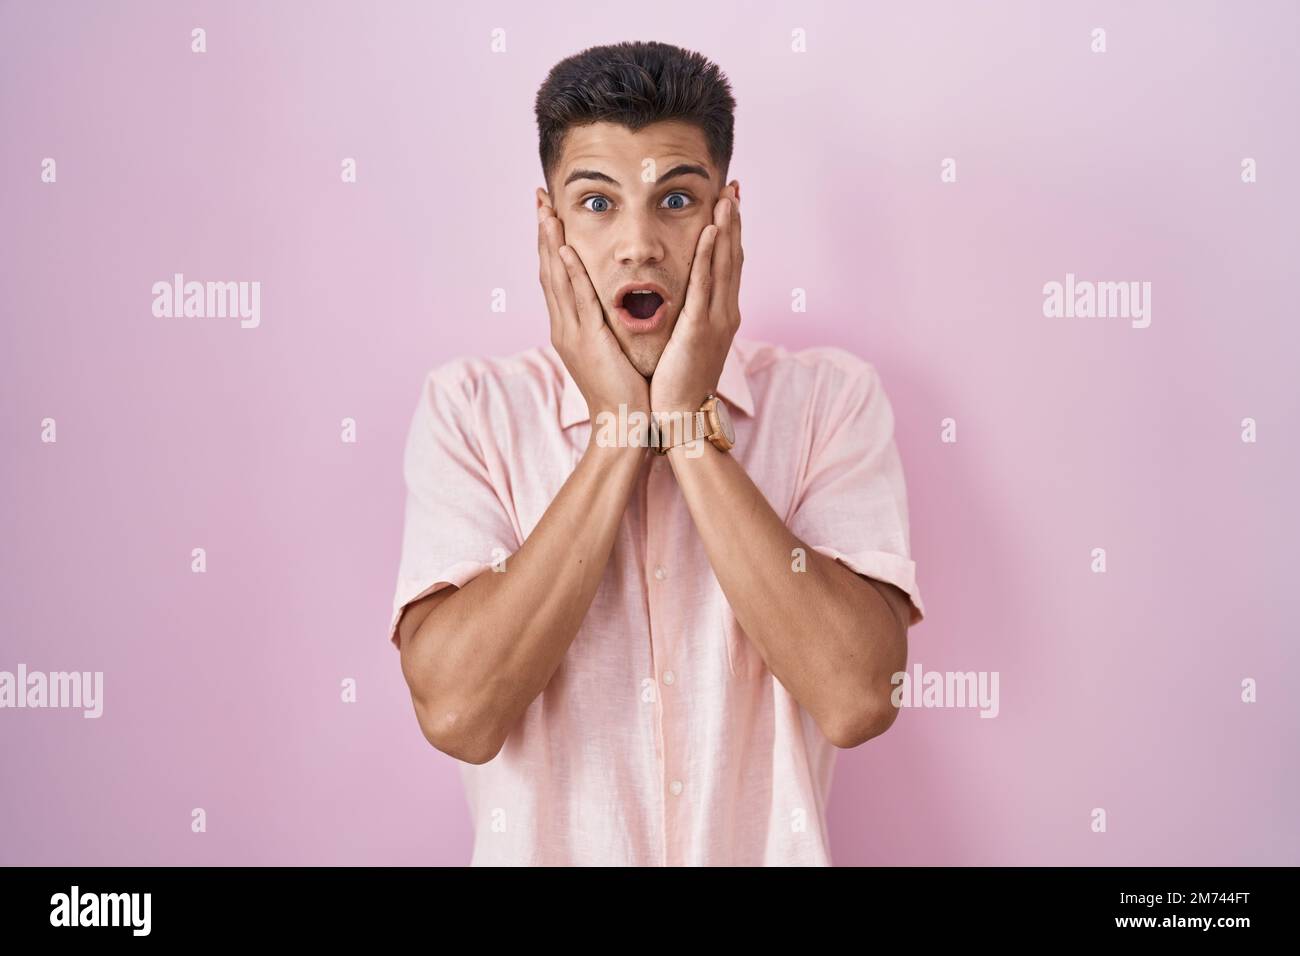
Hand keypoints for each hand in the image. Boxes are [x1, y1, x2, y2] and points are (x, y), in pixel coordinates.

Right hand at [537, 203, 650, 428]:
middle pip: (548, 270)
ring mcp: (572, 333)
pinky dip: (570, 274)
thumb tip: (609, 306)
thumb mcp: (610, 350)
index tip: (548, 213)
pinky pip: (577, 301)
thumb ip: (605, 326)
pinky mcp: (588, 341)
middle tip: (539, 198)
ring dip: (551, 243)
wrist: (623, 424)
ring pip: (557, 279)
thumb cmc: (624, 391)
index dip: (551, 243)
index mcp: (570, 327)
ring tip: (545, 211)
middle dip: (543, 233)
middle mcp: (564, 326)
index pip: (557, 276)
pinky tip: (566, 250)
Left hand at [650, 182, 742, 413]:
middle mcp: (724, 313)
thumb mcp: (688, 344)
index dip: (731, 233)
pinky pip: (705, 284)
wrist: (680, 418)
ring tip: (727, 195)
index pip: (727, 265)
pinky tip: (712, 230)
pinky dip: (709, 255)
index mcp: (720, 315)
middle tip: (734, 186)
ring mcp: (715, 320)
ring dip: (727, 227)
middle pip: (732, 257)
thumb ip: (690, 320)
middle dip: (735, 220)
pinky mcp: (700, 329)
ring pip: (723, 264)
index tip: (730, 203)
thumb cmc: (678, 385)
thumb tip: (686, 305)